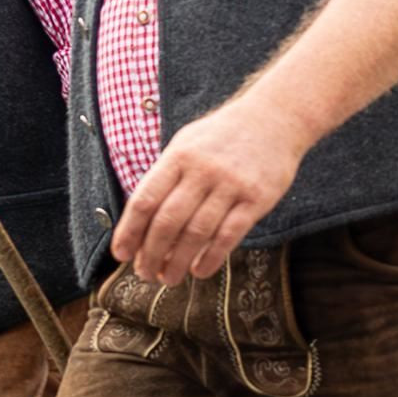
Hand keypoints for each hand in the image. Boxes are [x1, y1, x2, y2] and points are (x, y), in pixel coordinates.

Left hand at [115, 97, 311, 284]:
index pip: (145, 200)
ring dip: (178, 262)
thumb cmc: (224, 136)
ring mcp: (230, 185)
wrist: (276, 117)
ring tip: (169, 279)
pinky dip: (211, 258)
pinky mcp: (256, 199)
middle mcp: (202, 170)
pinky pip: (229, 235)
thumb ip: (166, 177)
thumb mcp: (187, 144)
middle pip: (167, 222)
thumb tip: (142, 222)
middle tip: (145, 274)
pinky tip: (200, 271)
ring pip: (196, 233)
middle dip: (151, 254)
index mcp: (178, 156)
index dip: (129, 232)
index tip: (121, 254)